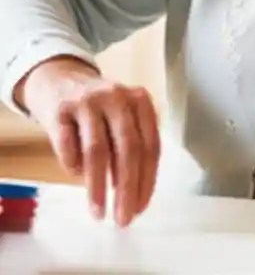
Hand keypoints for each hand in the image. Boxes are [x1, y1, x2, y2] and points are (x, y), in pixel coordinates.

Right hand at [16, 56, 160, 226]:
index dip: (148, 180)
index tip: (141, 208)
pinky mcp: (60, 109)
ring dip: (98, 186)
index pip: (150, 146)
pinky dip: (72, 165)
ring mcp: (88, 101)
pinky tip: (75, 176)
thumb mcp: (122, 119)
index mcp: (141, 101)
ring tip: (99, 212)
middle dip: (128, 188)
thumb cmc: (99, 109)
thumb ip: (132, 148)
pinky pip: (67, 145)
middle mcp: (117, 98)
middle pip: (128, 149)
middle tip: (123, 217)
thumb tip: (134, 193)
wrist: (59, 79)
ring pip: (97, 150)